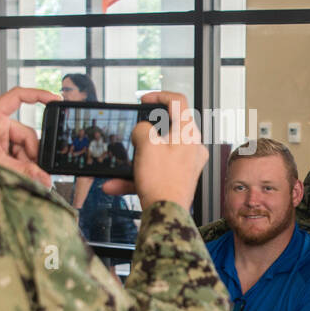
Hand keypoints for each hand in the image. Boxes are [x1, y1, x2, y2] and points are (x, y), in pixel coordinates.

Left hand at [0, 86, 58, 186]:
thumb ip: (23, 170)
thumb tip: (44, 177)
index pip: (18, 97)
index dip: (38, 95)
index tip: (54, 99)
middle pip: (25, 133)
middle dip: (30, 153)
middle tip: (35, 169)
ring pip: (22, 147)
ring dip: (24, 163)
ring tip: (20, 175)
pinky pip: (16, 155)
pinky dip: (19, 166)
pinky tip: (16, 175)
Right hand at [102, 91, 206, 210]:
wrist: (167, 215)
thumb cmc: (162, 182)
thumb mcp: (146, 145)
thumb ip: (142, 129)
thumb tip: (142, 131)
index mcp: (189, 133)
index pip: (178, 102)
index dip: (159, 95)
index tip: (144, 100)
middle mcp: (192, 147)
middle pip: (169, 127)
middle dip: (145, 130)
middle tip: (134, 131)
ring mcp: (187, 164)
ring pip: (159, 151)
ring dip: (137, 157)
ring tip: (123, 164)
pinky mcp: (179, 179)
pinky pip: (156, 170)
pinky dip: (137, 175)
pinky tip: (116, 184)